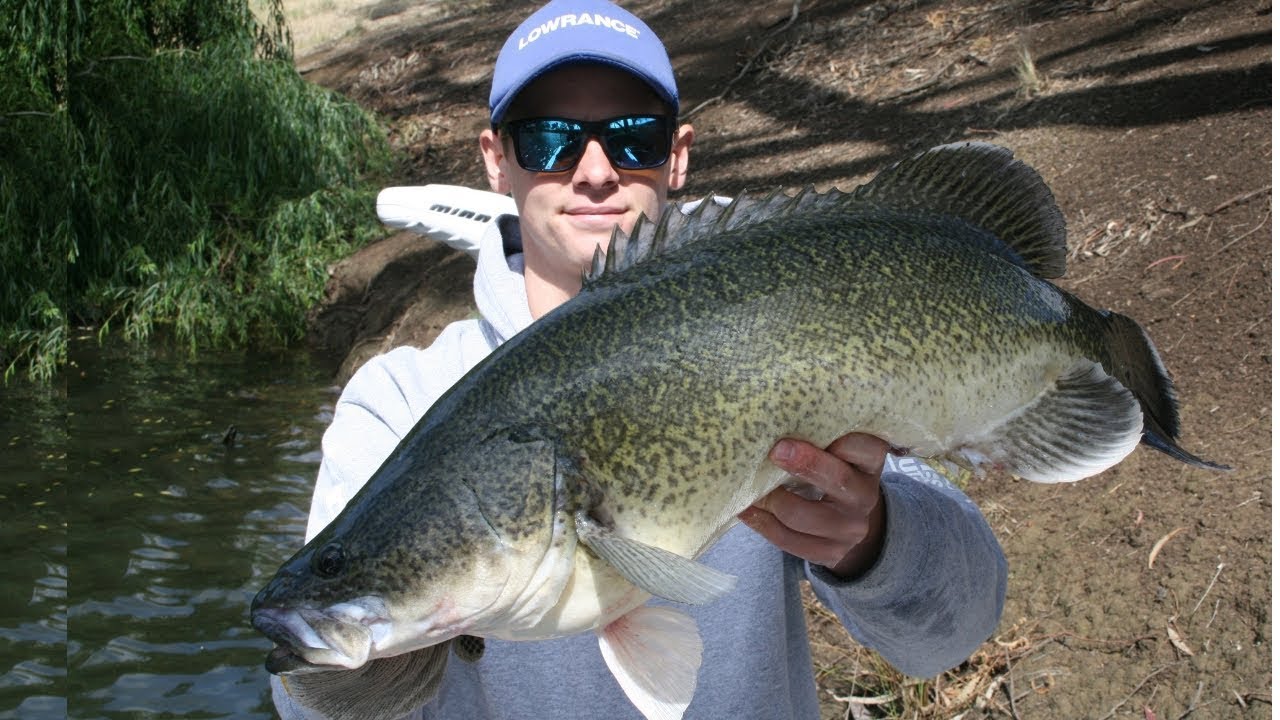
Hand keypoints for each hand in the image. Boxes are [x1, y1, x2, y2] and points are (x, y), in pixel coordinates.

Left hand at [739, 433, 887, 578]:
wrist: (848, 520)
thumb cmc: (832, 470)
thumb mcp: (839, 452)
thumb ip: (820, 438)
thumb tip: (775, 418)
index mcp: (869, 463)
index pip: (864, 447)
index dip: (842, 439)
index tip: (816, 428)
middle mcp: (865, 496)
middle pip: (837, 480)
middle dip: (804, 464)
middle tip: (775, 451)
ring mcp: (850, 528)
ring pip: (803, 515)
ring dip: (771, 499)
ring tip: (750, 486)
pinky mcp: (830, 552)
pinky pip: (789, 540)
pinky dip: (762, 523)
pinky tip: (746, 510)